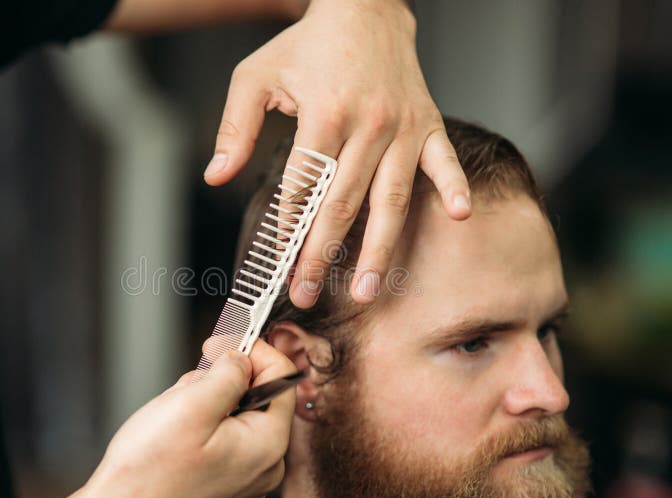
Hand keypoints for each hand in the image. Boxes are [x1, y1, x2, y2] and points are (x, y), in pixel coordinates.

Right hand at [6, 340, 296, 497]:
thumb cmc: (148, 471)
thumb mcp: (191, 403)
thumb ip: (228, 373)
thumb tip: (243, 357)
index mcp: (267, 445)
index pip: (281, 378)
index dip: (253, 351)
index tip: (224, 341)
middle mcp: (265, 465)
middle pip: (257, 395)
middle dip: (222, 381)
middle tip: (188, 386)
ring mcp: (246, 477)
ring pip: (237, 414)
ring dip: (208, 402)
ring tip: (175, 415)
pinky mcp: (226, 482)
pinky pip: (225, 437)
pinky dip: (204, 424)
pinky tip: (177, 433)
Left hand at [204, 0, 470, 307]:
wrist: (363, 7)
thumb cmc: (308, 44)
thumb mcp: (257, 75)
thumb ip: (236, 127)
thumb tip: (216, 176)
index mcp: (323, 113)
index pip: (303, 187)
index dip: (289, 230)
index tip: (280, 266)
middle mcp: (367, 124)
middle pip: (342, 204)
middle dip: (323, 255)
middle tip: (308, 293)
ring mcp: (402, 127)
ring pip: (390, 198)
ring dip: (380, 247)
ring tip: (370, 290)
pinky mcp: (427, 124)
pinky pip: (443, 161)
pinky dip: (453, 187)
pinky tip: (458, 217)